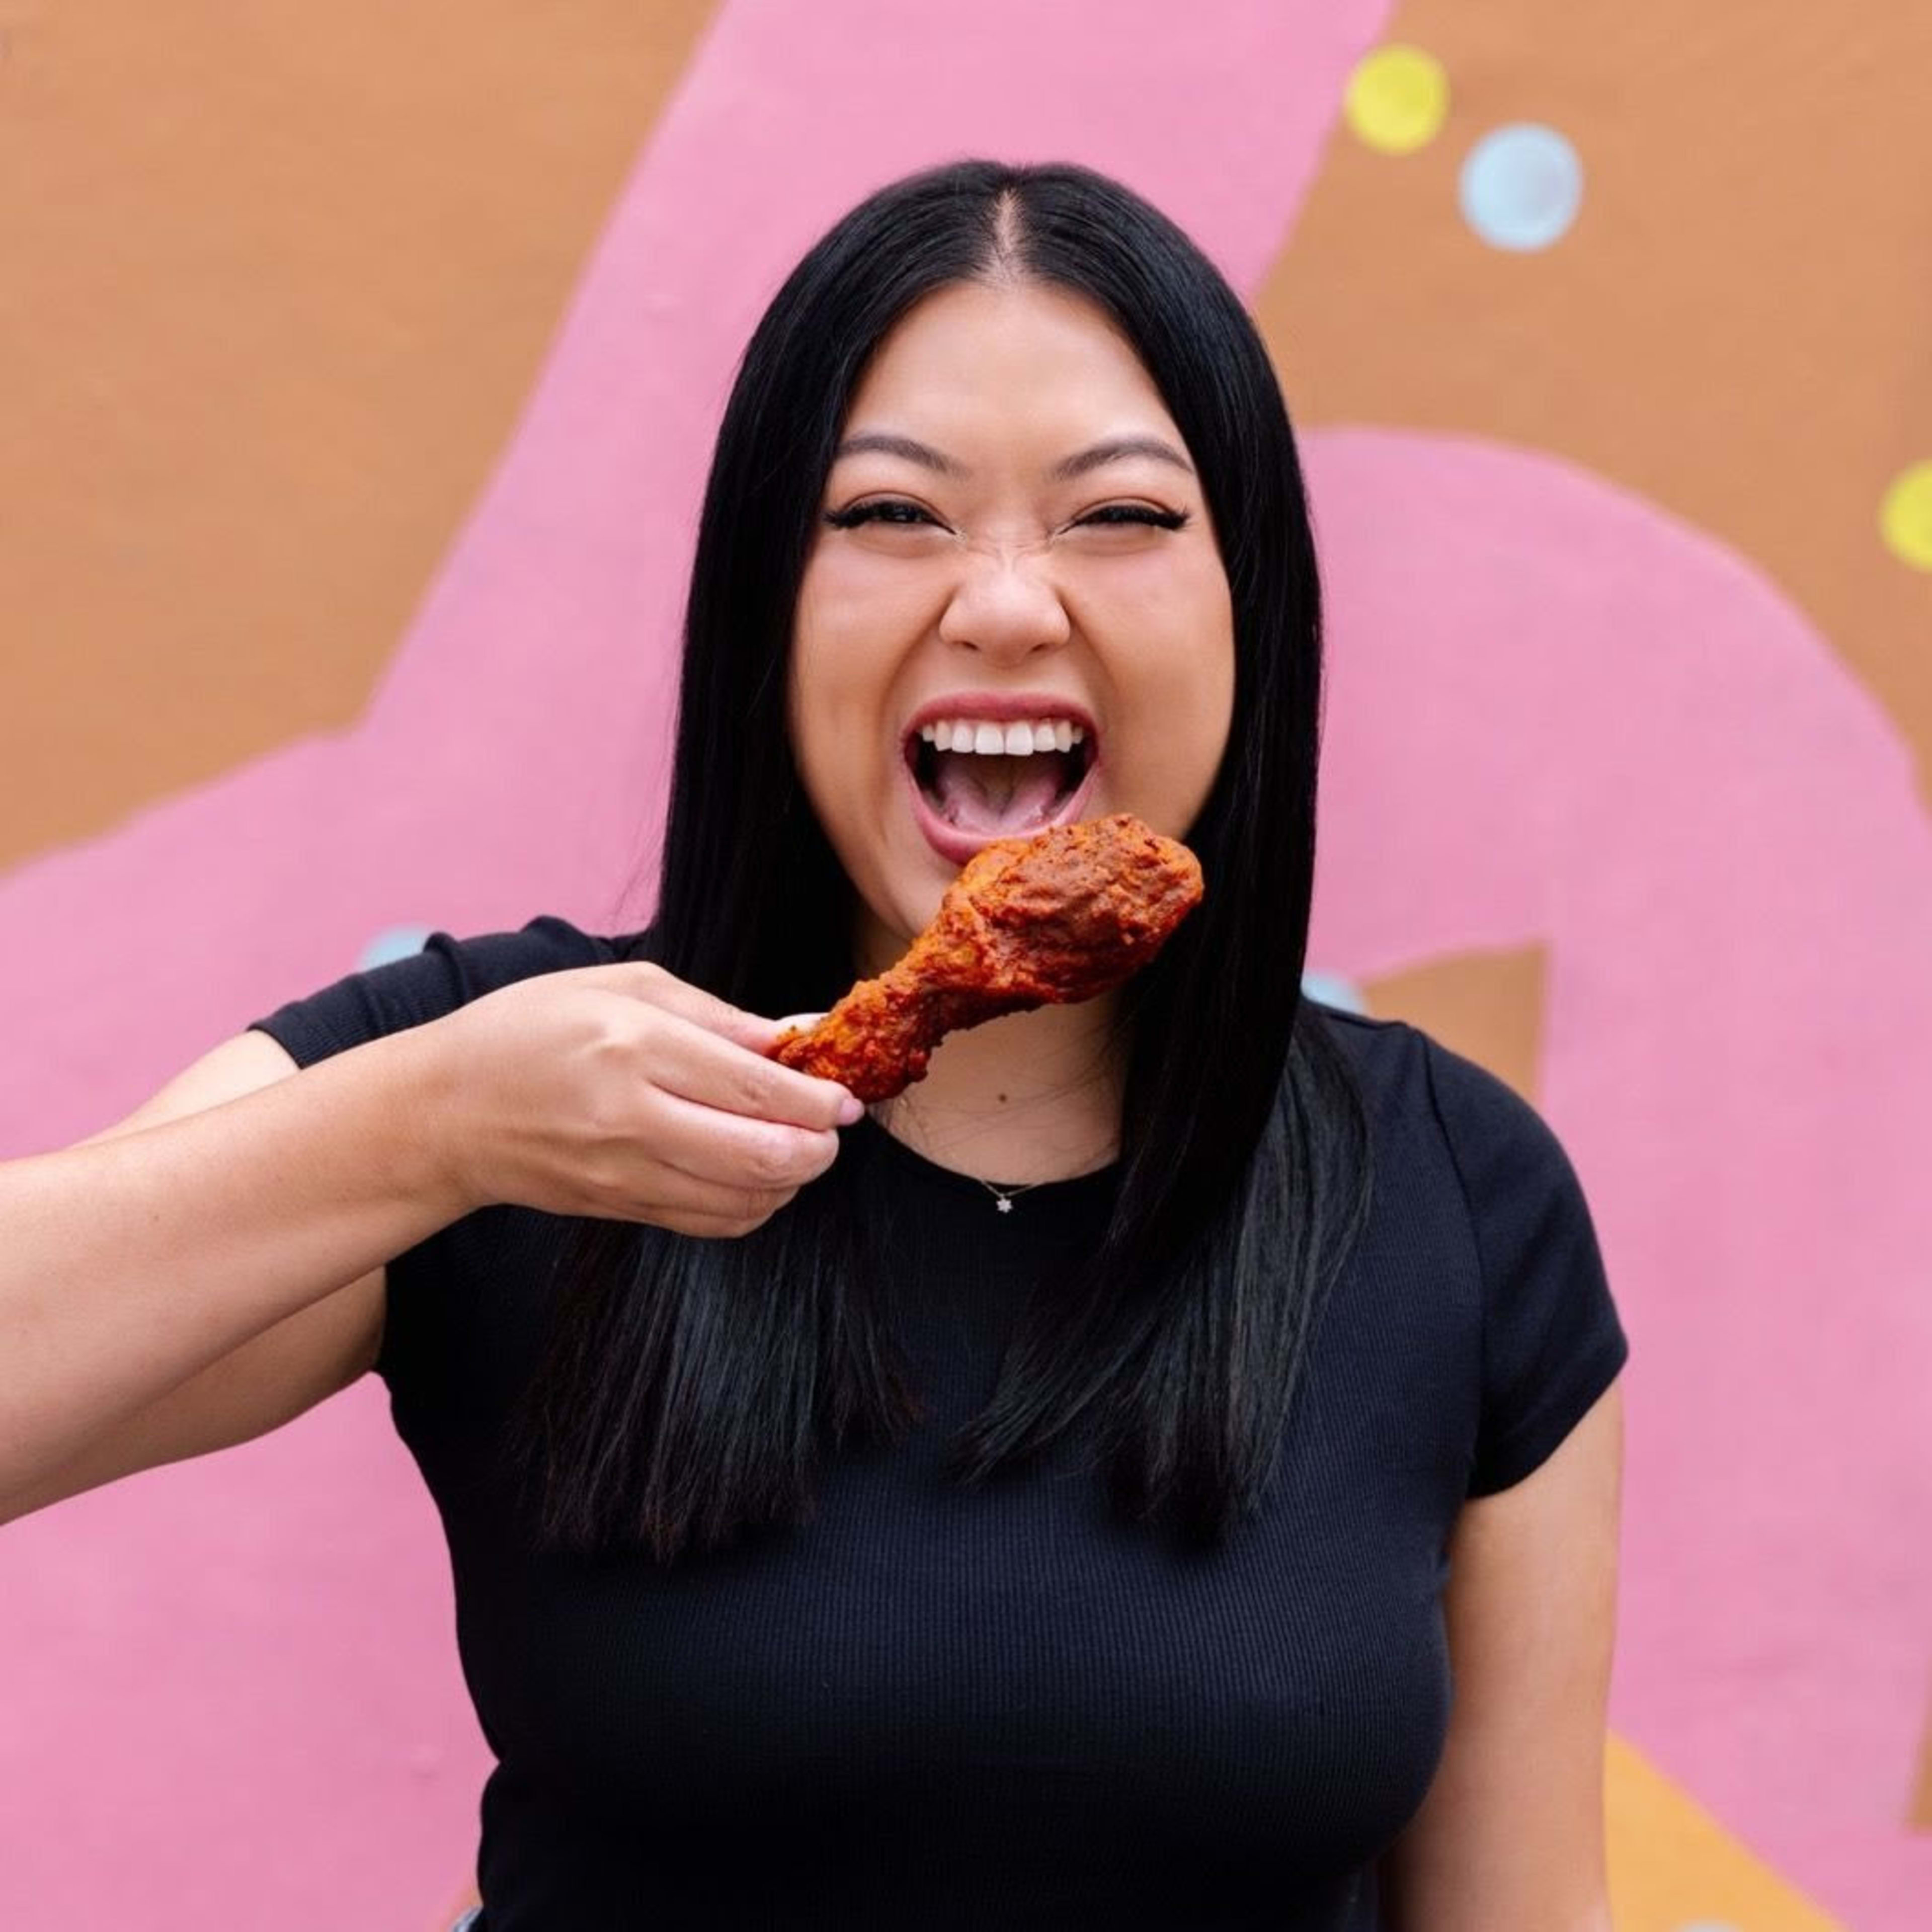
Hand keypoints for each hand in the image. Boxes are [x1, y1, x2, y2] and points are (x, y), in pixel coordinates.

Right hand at [423, 961, 860, 1237]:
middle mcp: (631, 1118)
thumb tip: (799, 1038)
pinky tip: (757, 1175)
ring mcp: (623, 1174)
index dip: (818, 1099)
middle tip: (833, 1126)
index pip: (755, 1089)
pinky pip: (712, 1222)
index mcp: (634, 1046)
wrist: (445, 1111)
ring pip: (744, 1199)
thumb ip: (718, 1016)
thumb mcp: (622, 987)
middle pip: (762, 1155)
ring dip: (791, 1179)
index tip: (845, 1096)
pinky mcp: (618, 1209)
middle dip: (819, 1147)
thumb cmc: (532, 1029)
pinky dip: (752, 1205)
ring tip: (798, 1146)